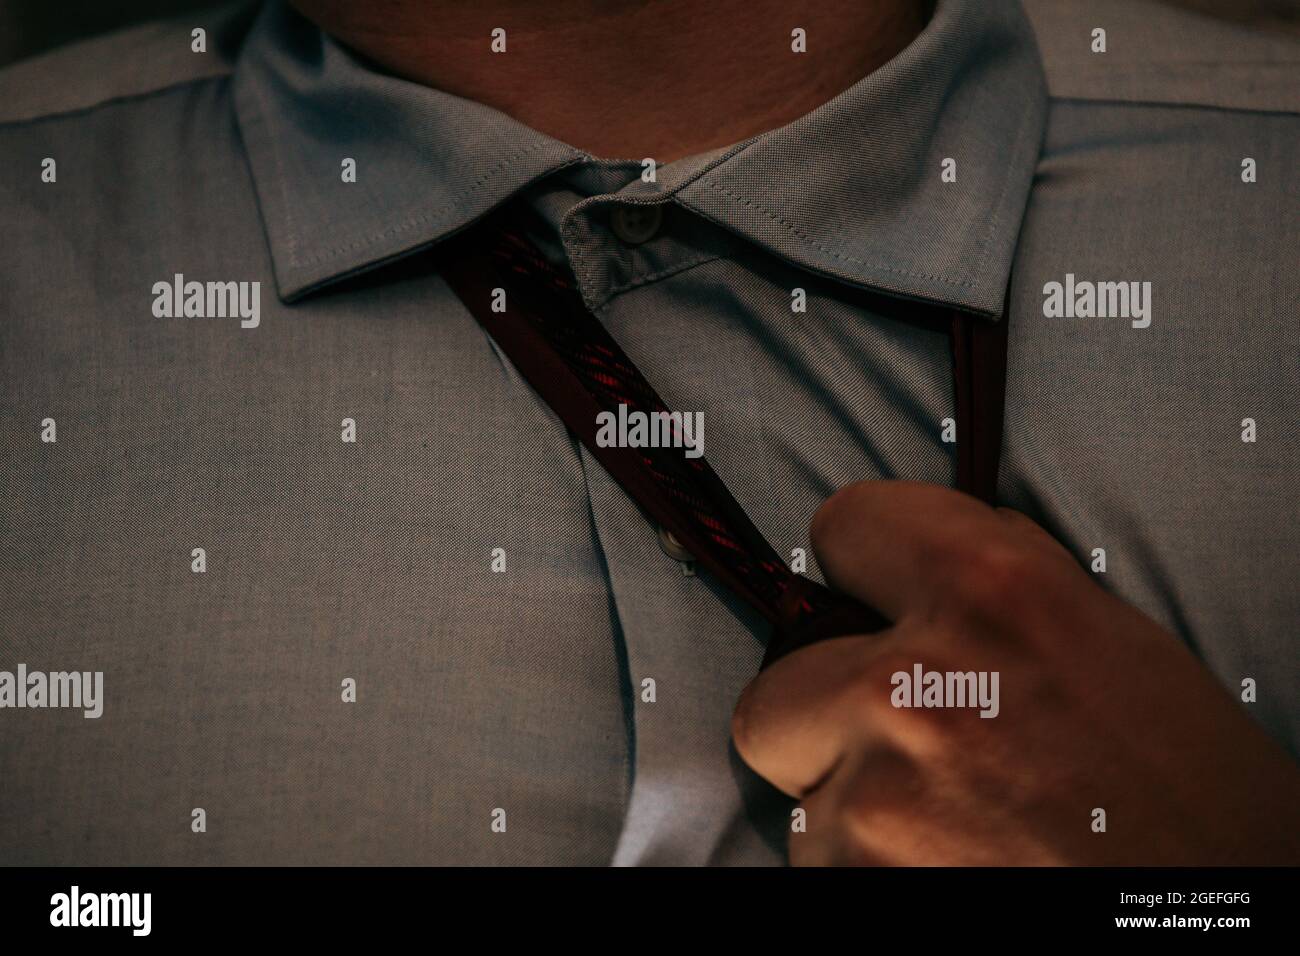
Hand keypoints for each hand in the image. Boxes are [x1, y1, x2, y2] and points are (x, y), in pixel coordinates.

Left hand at [732, 481, 1299, 864]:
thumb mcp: (1115, 647)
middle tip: (903, 755)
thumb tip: (928, 559)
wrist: (1239, 919)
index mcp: (996, 592)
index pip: (846, 524)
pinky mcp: (851, 882)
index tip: (875, 607)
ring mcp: (874, 795)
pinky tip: (949, 878)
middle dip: (826, 719)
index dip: (862, 574)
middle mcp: (915, 682)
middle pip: (778, 684)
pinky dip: (865, 873)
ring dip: (853, 809)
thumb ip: (1006, 588)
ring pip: (801, 791)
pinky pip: (817, 861)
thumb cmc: (1198, 800)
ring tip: (954, 837)